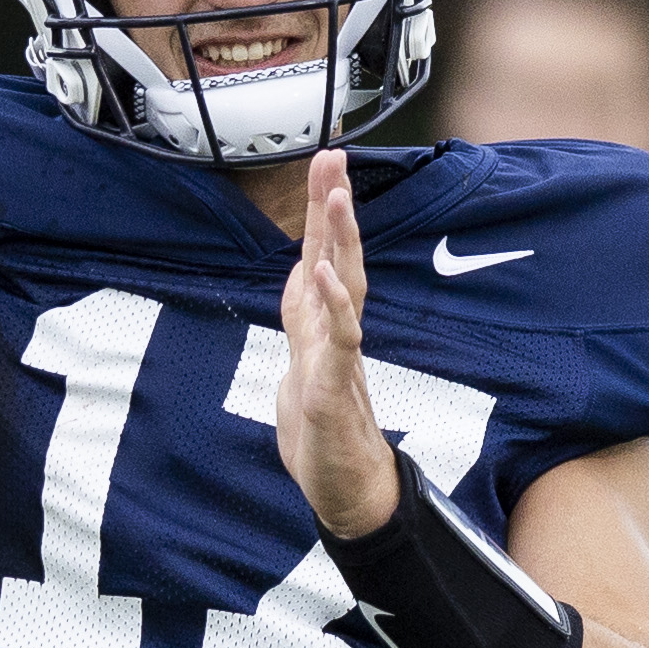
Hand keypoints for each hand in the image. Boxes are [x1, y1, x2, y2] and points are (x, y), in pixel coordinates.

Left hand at [275, 149, 400, 538]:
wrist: (346, 490)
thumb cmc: (324, 428)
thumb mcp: (302, 360)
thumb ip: (307, 316)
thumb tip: (306, 274)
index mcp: (325, 323)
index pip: (324, 254)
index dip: (323, 209)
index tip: (327, 161)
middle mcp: (338, 332)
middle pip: (338, 258)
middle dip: (334, 207)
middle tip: (334, 157)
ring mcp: (338, 357)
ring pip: (344, 289)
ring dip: (340, 243)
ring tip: (336, 198)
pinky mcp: (333, 389)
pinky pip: (338, 340)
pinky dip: (333, 306)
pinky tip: (323, 275)